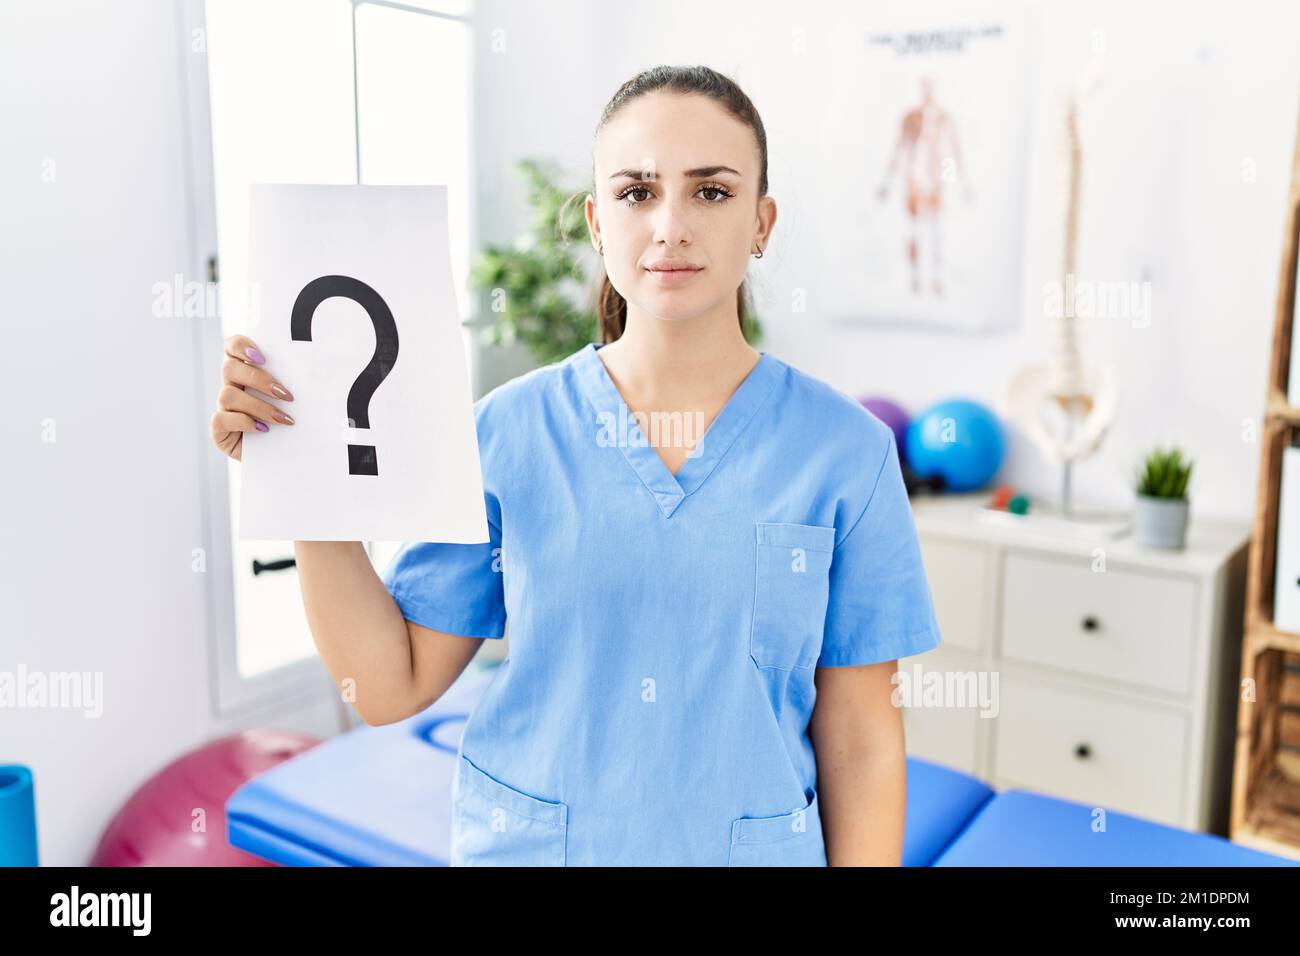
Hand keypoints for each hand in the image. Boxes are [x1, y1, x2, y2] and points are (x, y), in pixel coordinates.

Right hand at [210, 334, 295, 461]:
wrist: (281, 455)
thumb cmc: (289, 421)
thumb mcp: (292, 399)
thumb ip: (294, 381)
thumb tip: (317, 371)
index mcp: (246, 372)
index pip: (232, 347)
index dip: (241, 346)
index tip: (262, 357)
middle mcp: (231, 386)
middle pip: (229, 368)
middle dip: (259, 380)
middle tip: (286, 395)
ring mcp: (223, 408)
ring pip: (228, 395)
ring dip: (259, 406)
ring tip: (283, 419)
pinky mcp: (219, 430)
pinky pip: (221, 419)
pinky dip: (243, 423)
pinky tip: (263, 430)